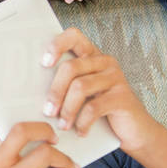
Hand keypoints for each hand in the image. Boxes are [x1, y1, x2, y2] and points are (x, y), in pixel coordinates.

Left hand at [40, 28, 164, 154]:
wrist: (135, 130)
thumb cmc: (102, 111)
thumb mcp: (83, 94)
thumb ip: (66, 84)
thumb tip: (31, 87)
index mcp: (92, 56)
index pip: (74, 36)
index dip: (57, 45)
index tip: (44, 63)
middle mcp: (105, 62)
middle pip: (71, 67)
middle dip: (55, 91)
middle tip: (48, 111)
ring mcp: (116, 78)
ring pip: (80, 87)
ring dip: (67, 109)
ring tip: (63, 125)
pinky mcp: (123, 97)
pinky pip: (94, 107)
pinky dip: (83, 122)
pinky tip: (80, 131)